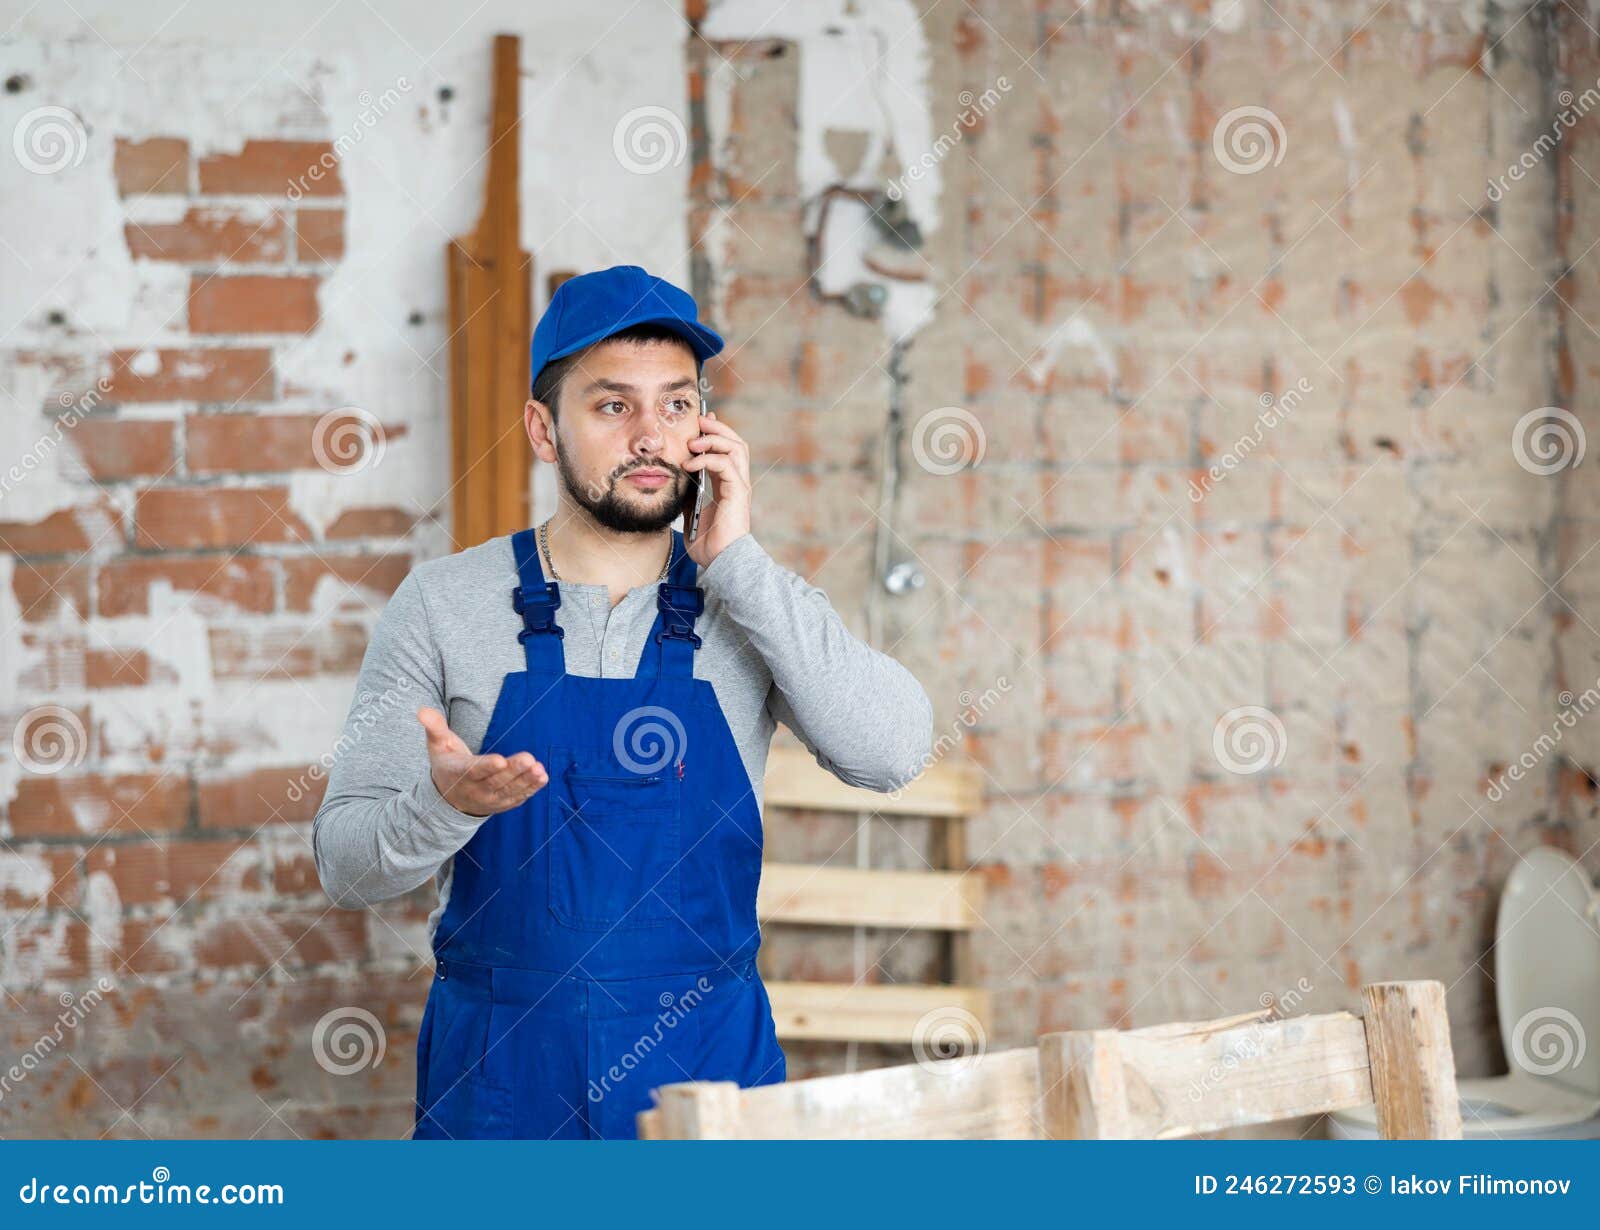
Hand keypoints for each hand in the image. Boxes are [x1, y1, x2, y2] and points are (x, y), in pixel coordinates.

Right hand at [418, 706, 546, 817]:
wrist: (450, 799)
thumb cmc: (447, 765)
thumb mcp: (438, 746)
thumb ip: (434, 727)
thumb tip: (422, 710)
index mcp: (460, 773)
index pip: (475, 770)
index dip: (487, 766)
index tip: (500, 760)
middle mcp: (476, 789)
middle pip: (497, 781)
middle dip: (513, 770)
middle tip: (529, 759)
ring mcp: (491, 799)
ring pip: (510, 790)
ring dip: (526, 780)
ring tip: (539, 769)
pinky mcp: (503, 803)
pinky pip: (518, 797)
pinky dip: (531, 789)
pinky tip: (542, 777)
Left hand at [684, 410, 751, 567]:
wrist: (720, 563)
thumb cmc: (709, 545)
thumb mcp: (691, 515)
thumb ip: (687, 496)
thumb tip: (674, 482)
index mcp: (728, 485)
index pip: (726, 450)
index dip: (714, 434)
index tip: (699, 422)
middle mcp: (737, 482)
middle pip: (736, 442)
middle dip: (717, 428)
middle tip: (699, 420)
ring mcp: (740, 486)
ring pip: (736, 448)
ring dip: (714, 438)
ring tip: (693, 440)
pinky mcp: (738, 493)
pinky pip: (726, 465)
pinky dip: (708, 458)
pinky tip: (690, 463)